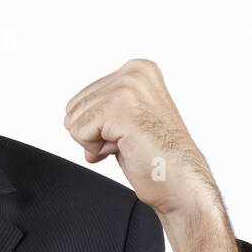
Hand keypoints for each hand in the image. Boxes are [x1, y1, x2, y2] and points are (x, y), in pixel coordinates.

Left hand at [63, 57, 216, 218]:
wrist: (181, 182)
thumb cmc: (158, 157)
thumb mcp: (125, 122)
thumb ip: (100, 113)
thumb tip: (70, 120)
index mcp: (137, 69)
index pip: (81, 98)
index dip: (98, 126)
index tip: (128, 133)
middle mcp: (133, 72)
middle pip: (73, 107)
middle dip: (95, 133)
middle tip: (128, 142)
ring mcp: (128, 88)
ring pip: (74, 120)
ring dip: (97, 142)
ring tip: (129, 144)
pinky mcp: (120, 108)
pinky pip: (78, 132)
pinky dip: (96, 149)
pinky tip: (126, 148)